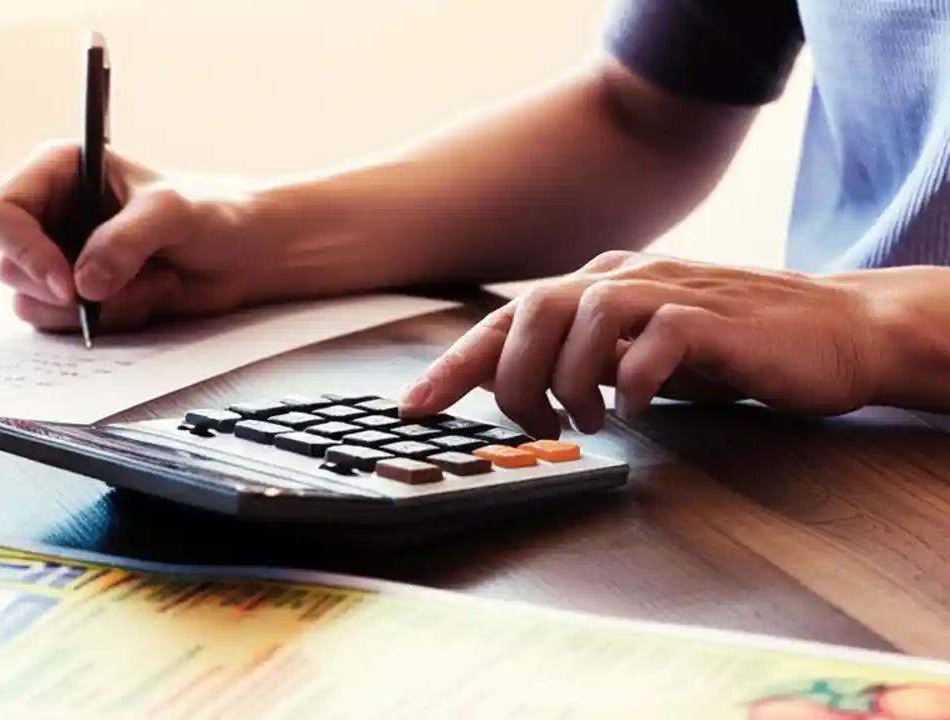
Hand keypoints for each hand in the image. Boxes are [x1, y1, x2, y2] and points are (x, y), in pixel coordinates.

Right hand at [0, 141, 263, 331]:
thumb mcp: (172, 214)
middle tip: (126, 283)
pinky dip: (114, 320)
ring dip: (101, 306)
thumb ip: (126, 241)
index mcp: (58, 171)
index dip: (23, 251)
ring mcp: (63, 258)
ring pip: (36, 304)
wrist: (245, 255)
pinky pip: (68, 326)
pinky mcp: (82, 297)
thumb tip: (84, 284)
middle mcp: (51, 215)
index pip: (0, 214)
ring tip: (154, 280)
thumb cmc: (212, 213)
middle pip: (12, 268)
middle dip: (72, 288)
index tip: (66, 283)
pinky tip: (152, 295)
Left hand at [399, 251, 886, 438]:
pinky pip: (654, 340)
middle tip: (535, 424)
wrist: (831, 329)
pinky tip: (638, 407)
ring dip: (571, 380)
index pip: (507, 318)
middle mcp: (621, 277)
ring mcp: (668, 290)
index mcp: (595, 285)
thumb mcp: (634, 353)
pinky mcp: (713, 317)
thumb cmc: (724, 347)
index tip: (413, 407)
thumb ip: (577, 360)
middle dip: (513, 378)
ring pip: (584, 317)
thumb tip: (507, 390)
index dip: (455, 363)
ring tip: (590, 419)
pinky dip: (633, 380)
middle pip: (531, 310)